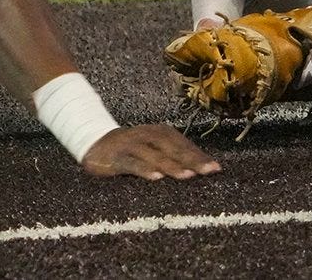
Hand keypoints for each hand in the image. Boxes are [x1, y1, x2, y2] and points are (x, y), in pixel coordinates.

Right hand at [80, 124, 220, 179]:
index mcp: (159, 133)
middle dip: (192, 160)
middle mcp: (148, 135)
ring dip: (172, 165)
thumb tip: (199, 168)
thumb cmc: (130, 149)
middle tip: (209, 172)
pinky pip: (132, 163)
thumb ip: (171, 155)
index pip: (183, 144)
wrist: (93, 141)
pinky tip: (155, 178)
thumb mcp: (152, 148)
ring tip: (188, 176)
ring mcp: (132, 145)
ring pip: (155, 155)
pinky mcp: (117, 157)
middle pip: (173, 148)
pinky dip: (144, 169)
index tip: (217, 168)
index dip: (200, 155)